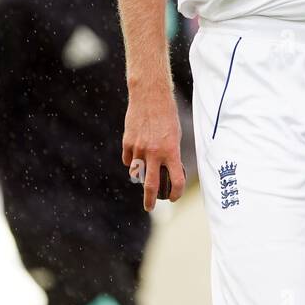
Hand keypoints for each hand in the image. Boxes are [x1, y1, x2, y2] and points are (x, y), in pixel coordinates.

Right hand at [122, 89, 185, 210]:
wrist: (150, 97)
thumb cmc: (167, 116)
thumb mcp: (176, 135)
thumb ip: (171, 154)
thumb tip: (168, 171)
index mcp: (171, 151)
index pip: (176, 180)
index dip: (177, 193)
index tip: (174, 197)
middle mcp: (154, 152)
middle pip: (150, 186)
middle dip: (150, 200)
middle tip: (150, 207)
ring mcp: (139, 148)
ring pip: (136, 172)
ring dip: (140, 176)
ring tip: (145, 171)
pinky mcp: (127, 142)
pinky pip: (128, 160)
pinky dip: (132, 161)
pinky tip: (137, 155)